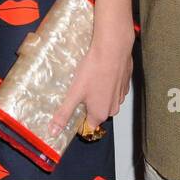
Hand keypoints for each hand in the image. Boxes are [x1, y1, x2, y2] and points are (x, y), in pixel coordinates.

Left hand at [48, 22, 134, 136]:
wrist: (113, 48)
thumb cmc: (94, 70)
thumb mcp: (74, 93)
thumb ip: (64, 114)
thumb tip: (54, 131)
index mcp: (100, 113)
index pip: (89, 125)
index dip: (79, 117)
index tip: (74, 106)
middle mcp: (113, 107)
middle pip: (98, 112)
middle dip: (88, 103)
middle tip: (80, 89)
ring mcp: (121, 95)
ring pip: (107, 99)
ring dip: (99, 92)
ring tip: (90, 78)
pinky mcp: (125, 82)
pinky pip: (114, 87)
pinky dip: (108, 82)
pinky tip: (100, 72)